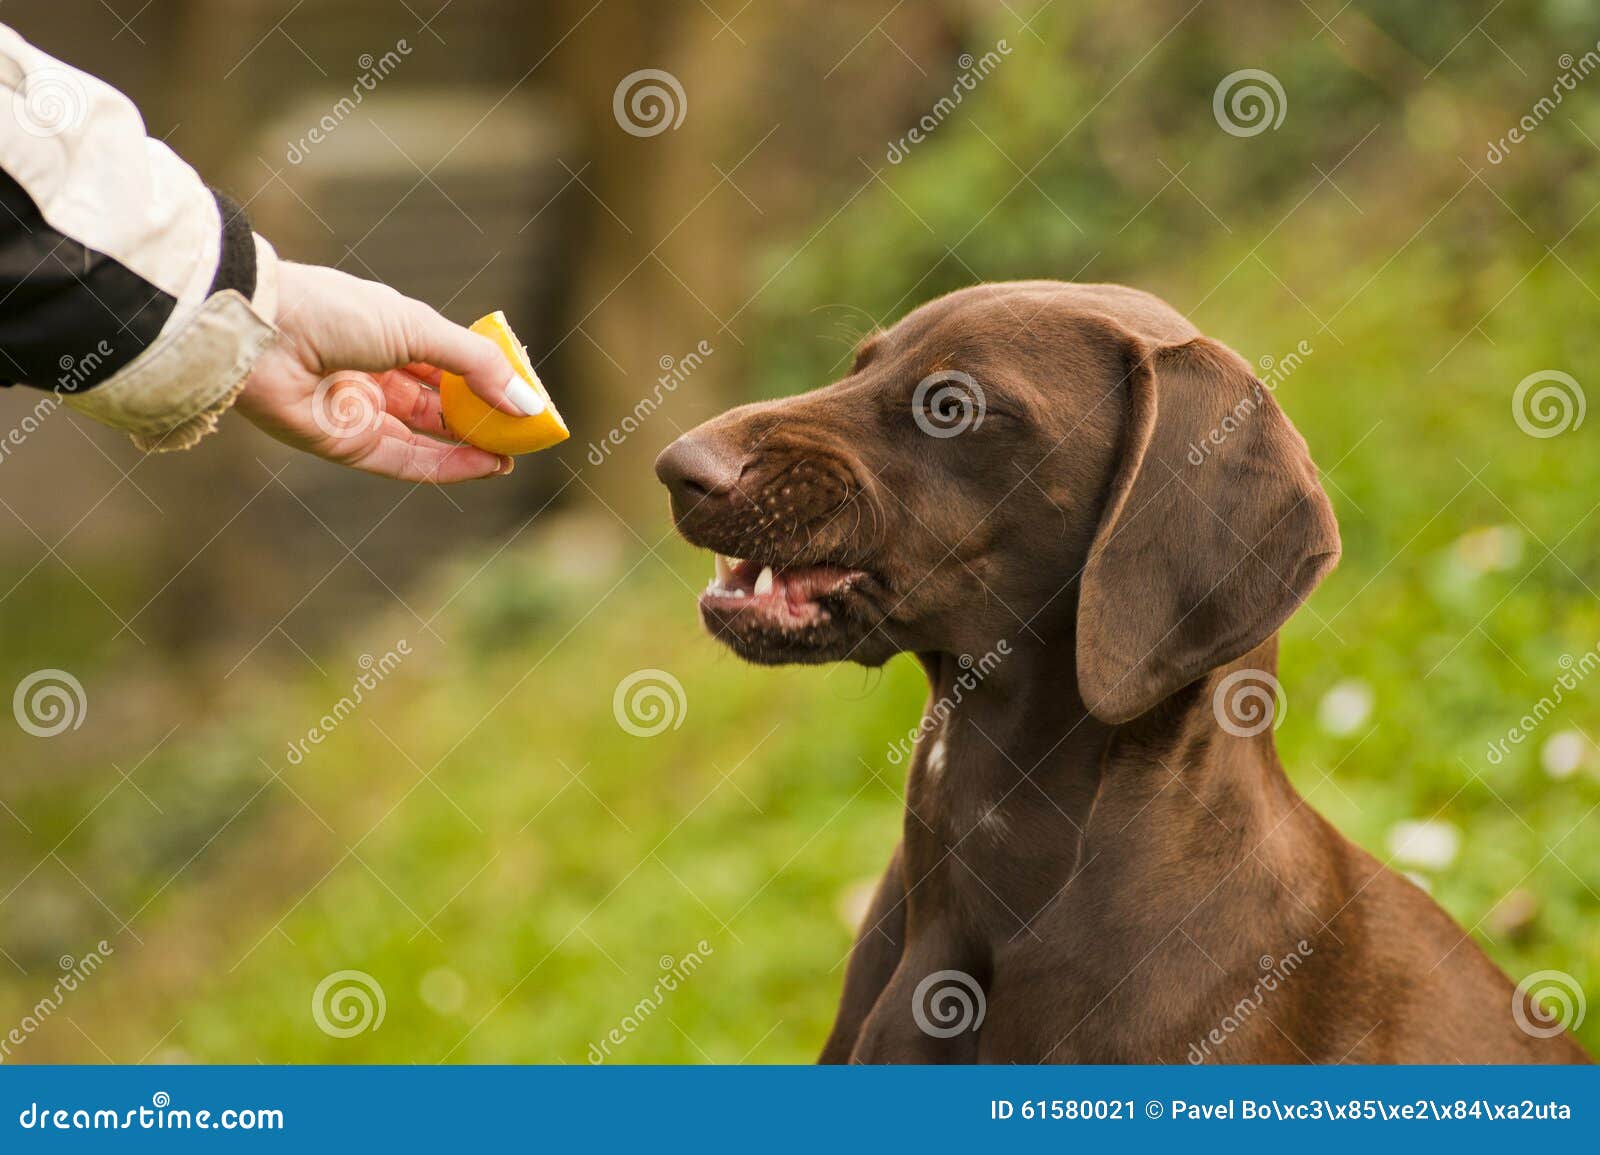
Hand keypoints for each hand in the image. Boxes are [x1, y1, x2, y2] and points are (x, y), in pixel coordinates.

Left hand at [235, 262, 540, 481]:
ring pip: (429, 439)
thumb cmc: (335, 310)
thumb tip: (527, 400)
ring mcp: (362, 413)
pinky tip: (485, 464)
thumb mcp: (419, 328)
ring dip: (473, 449)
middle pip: (442, 408)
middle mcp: (376, 376)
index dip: (487, 383)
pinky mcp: (348, 445)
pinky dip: (448, 466)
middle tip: (526, 433)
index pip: (449, 368)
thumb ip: (475, 364)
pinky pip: (407, 462)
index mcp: (390, 336)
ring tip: (513, 453)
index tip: (523, 397)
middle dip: (485, 421)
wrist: (263, 329)